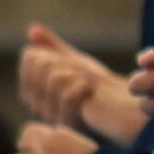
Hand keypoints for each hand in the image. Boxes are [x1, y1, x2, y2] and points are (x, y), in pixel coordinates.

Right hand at [18, 24, 146, 144]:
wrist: (123, 107)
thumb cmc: (97, 85)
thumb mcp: (72, 62)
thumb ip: (51, 47)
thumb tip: (32, 28)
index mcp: (32, 89)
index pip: (29, 56)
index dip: (54, 52)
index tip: (70, 62)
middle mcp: (36, 105)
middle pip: (41, 65)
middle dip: (67, 62)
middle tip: (80, 71)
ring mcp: (52, 117)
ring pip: (54, 78)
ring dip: (77, 74)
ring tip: (86, 80)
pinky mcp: (69, 125)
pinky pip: (67, 96)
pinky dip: (81, 86)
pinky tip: (89, 88)